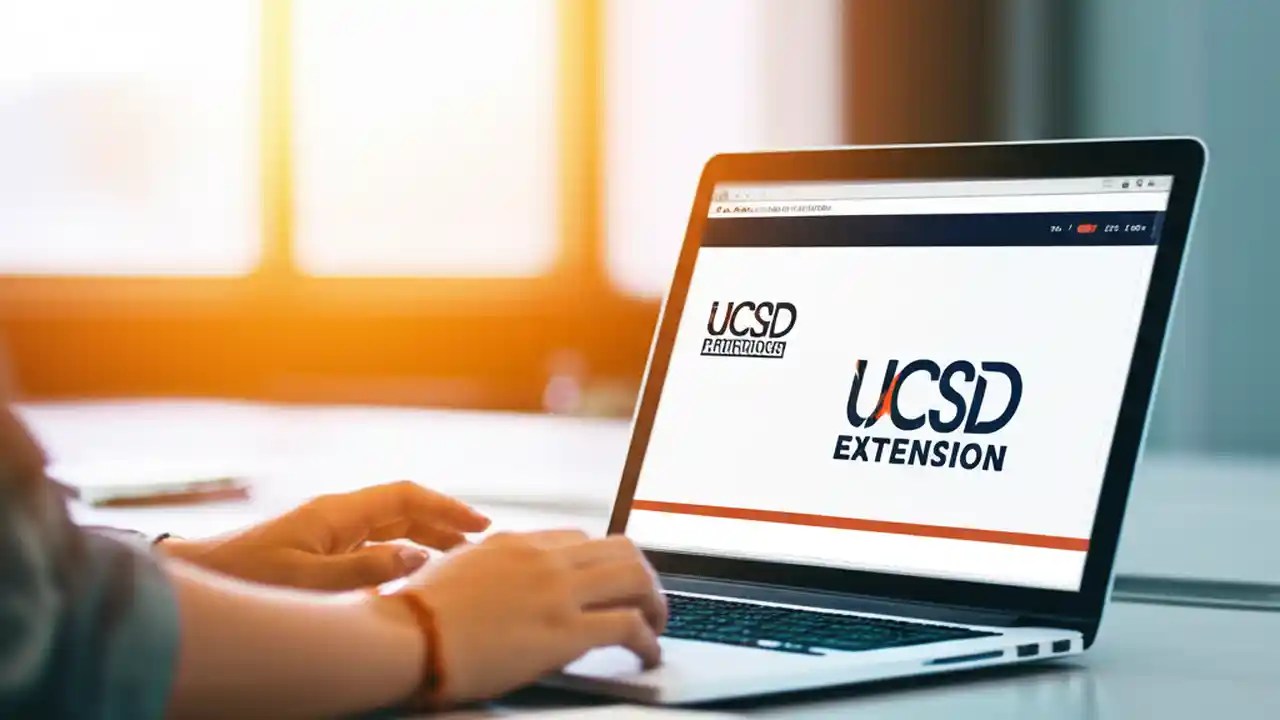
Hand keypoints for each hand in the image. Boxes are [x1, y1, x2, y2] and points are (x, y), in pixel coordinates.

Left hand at [162, 481, 489, 589]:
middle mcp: (336, 517)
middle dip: (444, 524)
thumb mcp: (304, 581)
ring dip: (425, 540)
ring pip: (390, 529)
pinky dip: (400, 557)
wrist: (195, 580)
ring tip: (456, 563)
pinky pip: (372, 548)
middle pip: (403, 510)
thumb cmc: (243, 580)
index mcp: (337, 513)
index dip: (447, 507)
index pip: (406, 497)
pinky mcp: (317, 554)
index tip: (482, 526)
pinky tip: (411, 578)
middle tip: (480, 547)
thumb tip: (417, 554)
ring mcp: (327, 535)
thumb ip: (363, 570)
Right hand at [402, 529, 666, 704]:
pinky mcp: (566, 632)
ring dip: (655, 603)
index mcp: (516, 542)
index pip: (580, 540)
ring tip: (655, 628)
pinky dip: (648, 641)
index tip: (608, 584)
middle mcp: (545, 559)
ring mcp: (558, 593)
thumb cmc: (413, 613)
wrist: (406, 638)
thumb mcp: (453, 569)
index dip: (602, 564)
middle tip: (646, 603)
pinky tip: (649, 655)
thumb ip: (485, 566)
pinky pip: (628, 627)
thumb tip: (496, 579)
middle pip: (620, 550)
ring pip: (636, 578)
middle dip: (642, 577)